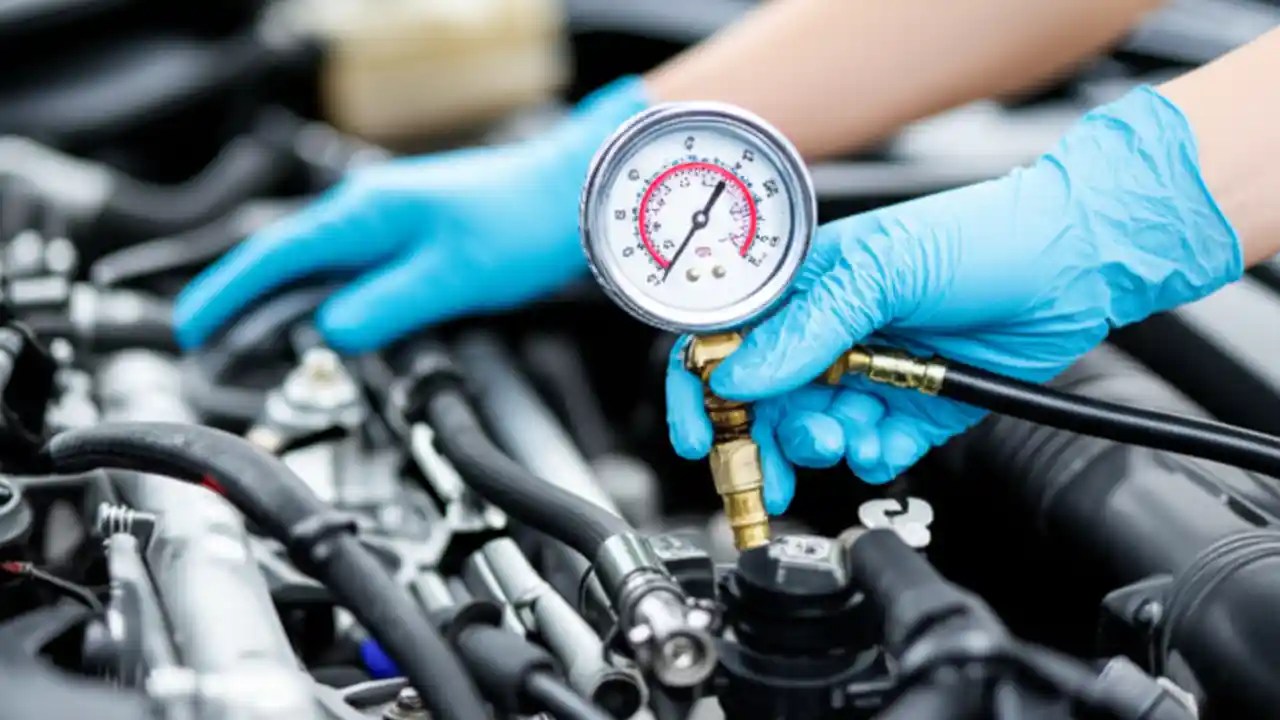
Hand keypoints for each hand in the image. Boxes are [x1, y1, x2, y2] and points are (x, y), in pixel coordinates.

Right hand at [174, 78, 649, 352]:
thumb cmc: (524, 223)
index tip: (194, 328)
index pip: (275, 257)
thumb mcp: (451, 277)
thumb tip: (329, 333)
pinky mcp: (413, 237)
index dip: (228, 295)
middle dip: (243, 304)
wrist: (575, 195)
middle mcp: (369, 211)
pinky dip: (328, 299)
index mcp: (366, 214)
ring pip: (319, 269)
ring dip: (285, 306)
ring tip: (254, 345)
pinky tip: (326, 324)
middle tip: (211, 346)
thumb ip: (384, 308)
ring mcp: (390, 221)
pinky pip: (352, 271)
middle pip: (286, 262)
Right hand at [667, 86, 1242, 513]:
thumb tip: (740, 374)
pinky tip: (893, 436)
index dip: (704, 388)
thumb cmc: (982, 236)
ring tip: (854, 435)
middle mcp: (830, 333)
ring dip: (826, 445)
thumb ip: (807, 328)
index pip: (729, 341)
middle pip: (766, 403)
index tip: (700, 433)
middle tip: (786, 462)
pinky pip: (873, 448)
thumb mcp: (881, 270)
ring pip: (816, 431)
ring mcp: (870, 371)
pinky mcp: (913, 407)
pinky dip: (876, 453)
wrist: (1075, 262)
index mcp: (807, 289)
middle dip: (770, 438)